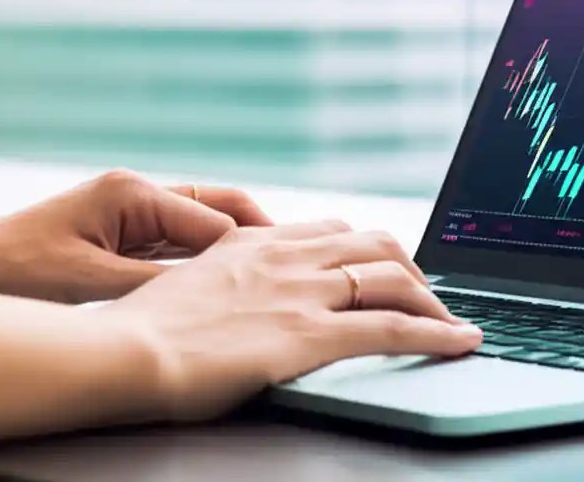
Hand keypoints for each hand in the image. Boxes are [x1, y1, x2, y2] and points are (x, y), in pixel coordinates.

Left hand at [0, 170, 274, 302]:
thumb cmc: (17, 273)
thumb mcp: (94, 281)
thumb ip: (160, 282)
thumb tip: (218, 288)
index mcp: (133, 193)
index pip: (214, 219)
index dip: (253, 247)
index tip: (288, 270)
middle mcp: (139, 194)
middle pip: (220, 210)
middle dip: (259, 235)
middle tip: (297, 263)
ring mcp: (133, 213)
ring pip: (205, 227)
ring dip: (236, 249)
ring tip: (276, 274)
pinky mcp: (126, 234)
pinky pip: (182, 245)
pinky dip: (208, 261)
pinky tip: (232, 283)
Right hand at [97, 222, 481, 421]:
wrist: (120, 352)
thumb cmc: (138, 332)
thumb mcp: (183, 287)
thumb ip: (219, 282)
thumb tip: (228, 298)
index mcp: (256, 243)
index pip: (332, 231)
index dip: (367, 250)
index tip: (382, 266)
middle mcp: (288, 257)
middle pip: (376, 245)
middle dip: (409, 267)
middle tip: (425, 294)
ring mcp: (304, 293)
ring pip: (394, 280)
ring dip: (433, 302)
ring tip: (452, 322)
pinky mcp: (312, 335)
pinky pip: (395, 329)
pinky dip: (440, 334)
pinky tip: (463, 342)